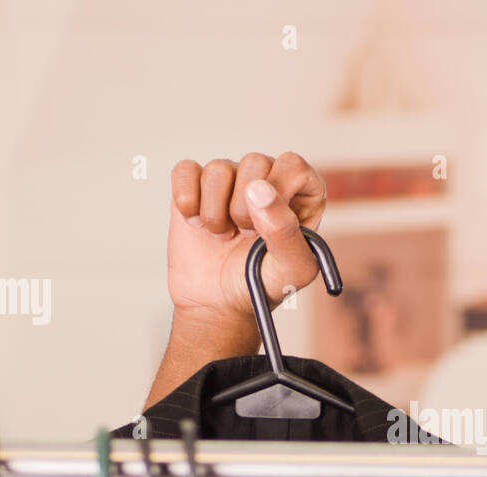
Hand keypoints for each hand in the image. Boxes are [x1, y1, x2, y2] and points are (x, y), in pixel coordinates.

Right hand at [167, 152, 327, 329]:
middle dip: (244, 208)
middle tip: (245, 237)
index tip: (265, 223)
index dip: (277, 191)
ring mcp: (230, 180)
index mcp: (300, 195)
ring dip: (215, 213)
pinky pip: (185, 171)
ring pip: (218, 168)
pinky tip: (196, 224)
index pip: (293, 165)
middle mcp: (267, 180)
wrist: (218, 304)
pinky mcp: (196, 185)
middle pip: (255, 162)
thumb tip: (260, 190)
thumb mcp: (290, 271)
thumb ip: (286, 231)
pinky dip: (187, 201)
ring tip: (223, 236)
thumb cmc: (260, 285)